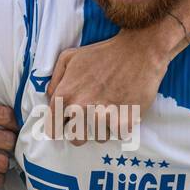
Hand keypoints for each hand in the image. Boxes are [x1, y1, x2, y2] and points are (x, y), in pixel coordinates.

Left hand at [44, 29, 169, 144]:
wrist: (138, 51)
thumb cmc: (103, 53)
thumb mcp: (69, 57)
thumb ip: (55, 79)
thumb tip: (50, 97)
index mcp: (65, 95)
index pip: (53, 129)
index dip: (61, 127)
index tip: (69, 125)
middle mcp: (80, 108)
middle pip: (75, 139)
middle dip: (83, 131)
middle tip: (92, 119)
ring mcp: (102, 116)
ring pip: (98, 138)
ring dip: (104, 127)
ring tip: (111, 110)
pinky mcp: (123, 121)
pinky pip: (118, 135)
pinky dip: (122, 126)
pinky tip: (123, 111)